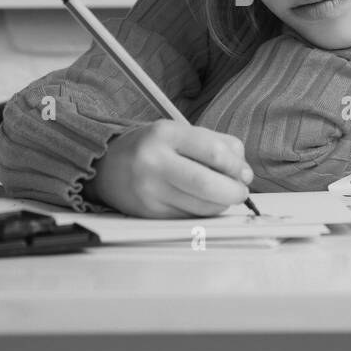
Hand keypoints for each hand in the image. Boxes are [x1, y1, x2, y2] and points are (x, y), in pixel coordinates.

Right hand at [84, 121, 253, 217]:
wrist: (106, 166)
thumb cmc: (151, 147)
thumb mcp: (179, 132)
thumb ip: (216, 143)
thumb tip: (244, 172)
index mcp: (165, 134)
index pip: (214, 152)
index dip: (237, 166)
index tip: (243, 172)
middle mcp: (155, 162)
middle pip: (208, 185)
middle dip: (234, 192)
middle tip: (240, 191)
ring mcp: (150, 191)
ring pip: (202, 206)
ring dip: (221, 204)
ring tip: (222, 195)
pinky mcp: (150, 213)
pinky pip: (189, 217)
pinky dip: (203, 212)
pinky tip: (201, 202)